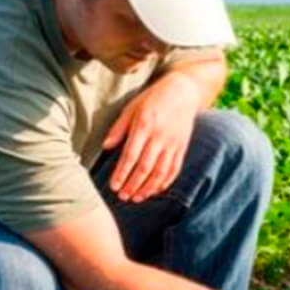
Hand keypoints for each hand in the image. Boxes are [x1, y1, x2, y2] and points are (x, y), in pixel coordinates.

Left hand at [103, 71, 202, 202]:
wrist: (183, 92)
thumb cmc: (152, 99)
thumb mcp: (132, 108)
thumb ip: (119, 128)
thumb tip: (106, 147)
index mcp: (144, 126)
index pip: (130, 155)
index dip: (121, 173)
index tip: (113, 186)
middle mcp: (159, 137)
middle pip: (145, 168)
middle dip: (132, 185)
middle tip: (122, 197)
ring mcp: (173, 144)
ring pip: (160, 172)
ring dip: (147, 188)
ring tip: (136, 198)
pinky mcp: (182, 148)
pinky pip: (174, 170)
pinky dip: (164, 183)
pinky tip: (154, 191)